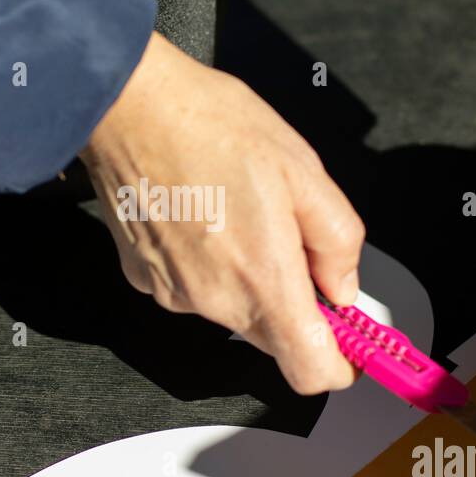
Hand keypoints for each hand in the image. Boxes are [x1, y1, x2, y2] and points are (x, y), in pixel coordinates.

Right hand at [80, 32, 364, 394]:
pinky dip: (206, 259)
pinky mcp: (144, 277)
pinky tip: (202, 207)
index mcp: (264, 280)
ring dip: (247, 271)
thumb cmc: (207, 126)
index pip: (311, 372)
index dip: (339, 364)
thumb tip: (342, 283)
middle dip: (292, 295)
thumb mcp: (304, 171)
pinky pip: (192, 285)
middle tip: (289, 230)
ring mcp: (174, 293)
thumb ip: (337, 241)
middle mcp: (215, 300)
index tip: (349, 344)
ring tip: (236, 204)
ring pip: (232, 306)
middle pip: (273, 335)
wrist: (125, 104)